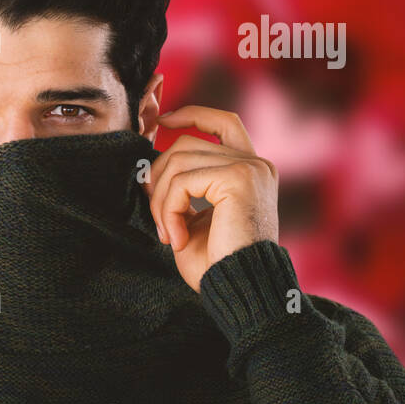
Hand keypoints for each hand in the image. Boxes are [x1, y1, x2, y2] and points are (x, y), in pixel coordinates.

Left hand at [144, 106, 278, 291]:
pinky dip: (169, 211)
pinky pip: (182, 182)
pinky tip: (176, 239)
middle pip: (186, 144)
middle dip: (159, 179)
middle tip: (158, 220)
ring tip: (168, 234)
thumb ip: (182, 188)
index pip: (222, 123)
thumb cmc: (217, 263)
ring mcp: (249, 168)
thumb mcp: (194, 218)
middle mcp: (255, 164)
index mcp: (250, 170)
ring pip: (177, 162)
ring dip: (161, 203)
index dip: (191, 115)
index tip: (161, 121)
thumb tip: (148, 168)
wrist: (241, 289)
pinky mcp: (238, 178)